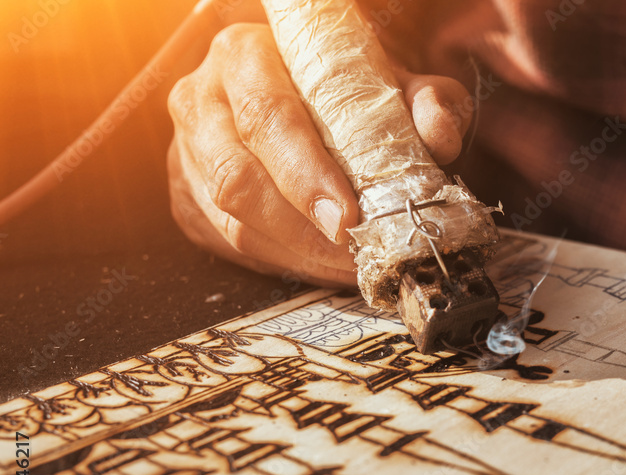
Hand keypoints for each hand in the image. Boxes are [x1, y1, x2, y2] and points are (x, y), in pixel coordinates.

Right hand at [167, 22, 473, 286]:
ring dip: (295, 253)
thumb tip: (439, 136)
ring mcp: (185, 152)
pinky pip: (227, 243)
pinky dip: (280, 262)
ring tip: (350, 268)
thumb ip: (425, 100)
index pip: (267, 117)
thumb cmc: (347, 91)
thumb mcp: (393, 83)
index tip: (349, 218)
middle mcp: (201, 98)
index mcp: (245, 55)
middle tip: (354, 255)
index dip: (306, 174)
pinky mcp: (186, 197)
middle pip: (237, 176)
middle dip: (301, 227)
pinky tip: (323, 267)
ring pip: (230, 219)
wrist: (301, 98)